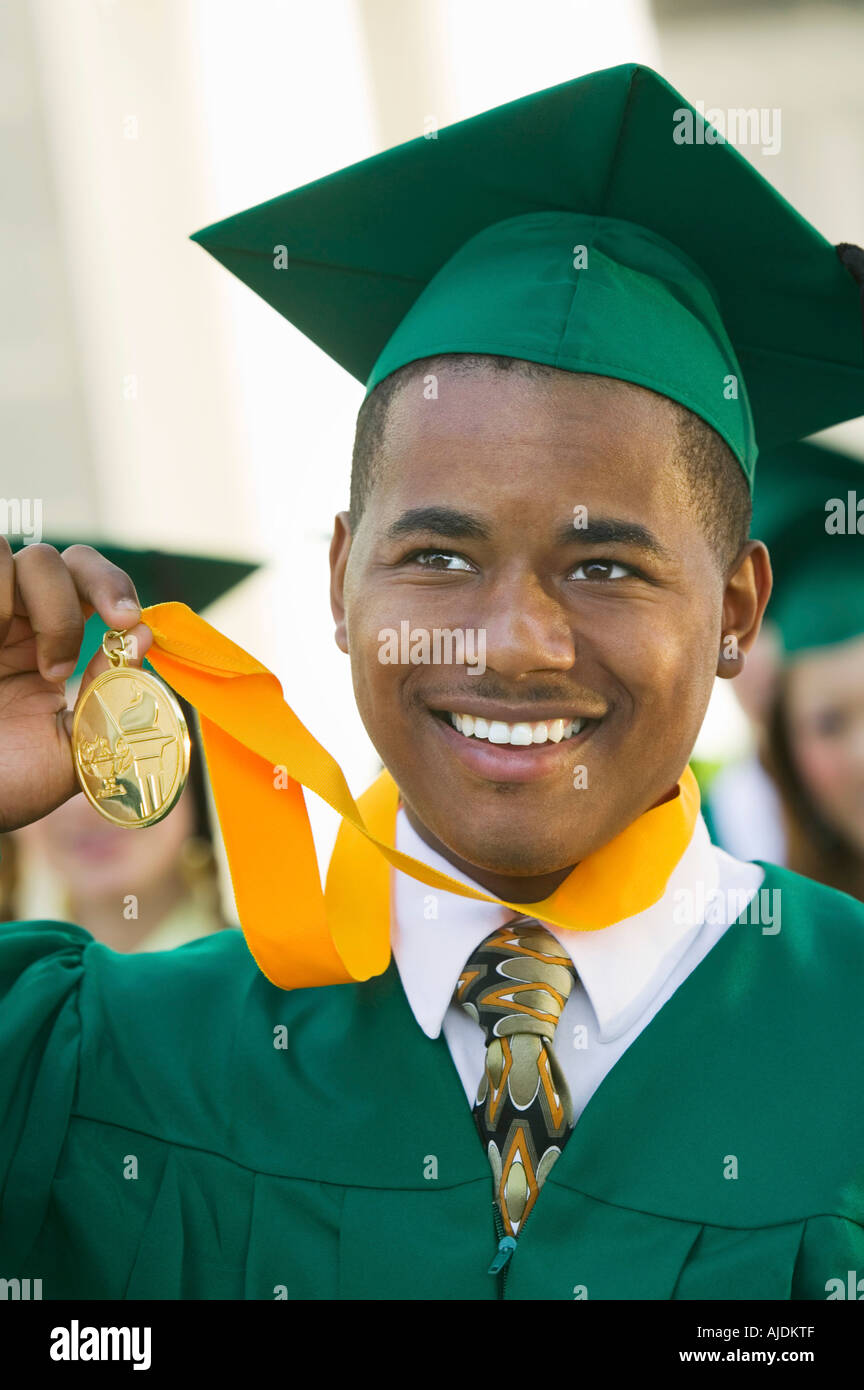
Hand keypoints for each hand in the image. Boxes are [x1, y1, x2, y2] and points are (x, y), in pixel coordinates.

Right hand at [0, 541, 152, 831]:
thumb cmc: (9, 784)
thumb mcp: (77, 747)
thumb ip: (111, 694)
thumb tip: (143, 637)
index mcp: (44, 644)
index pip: (83, 581)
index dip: (113, 586)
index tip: (128, 622)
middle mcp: (8, 622)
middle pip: (55, 558)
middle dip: (93, 583)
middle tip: (109, 626)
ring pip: (17, 555)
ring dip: (45, 607)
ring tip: (37, 668)